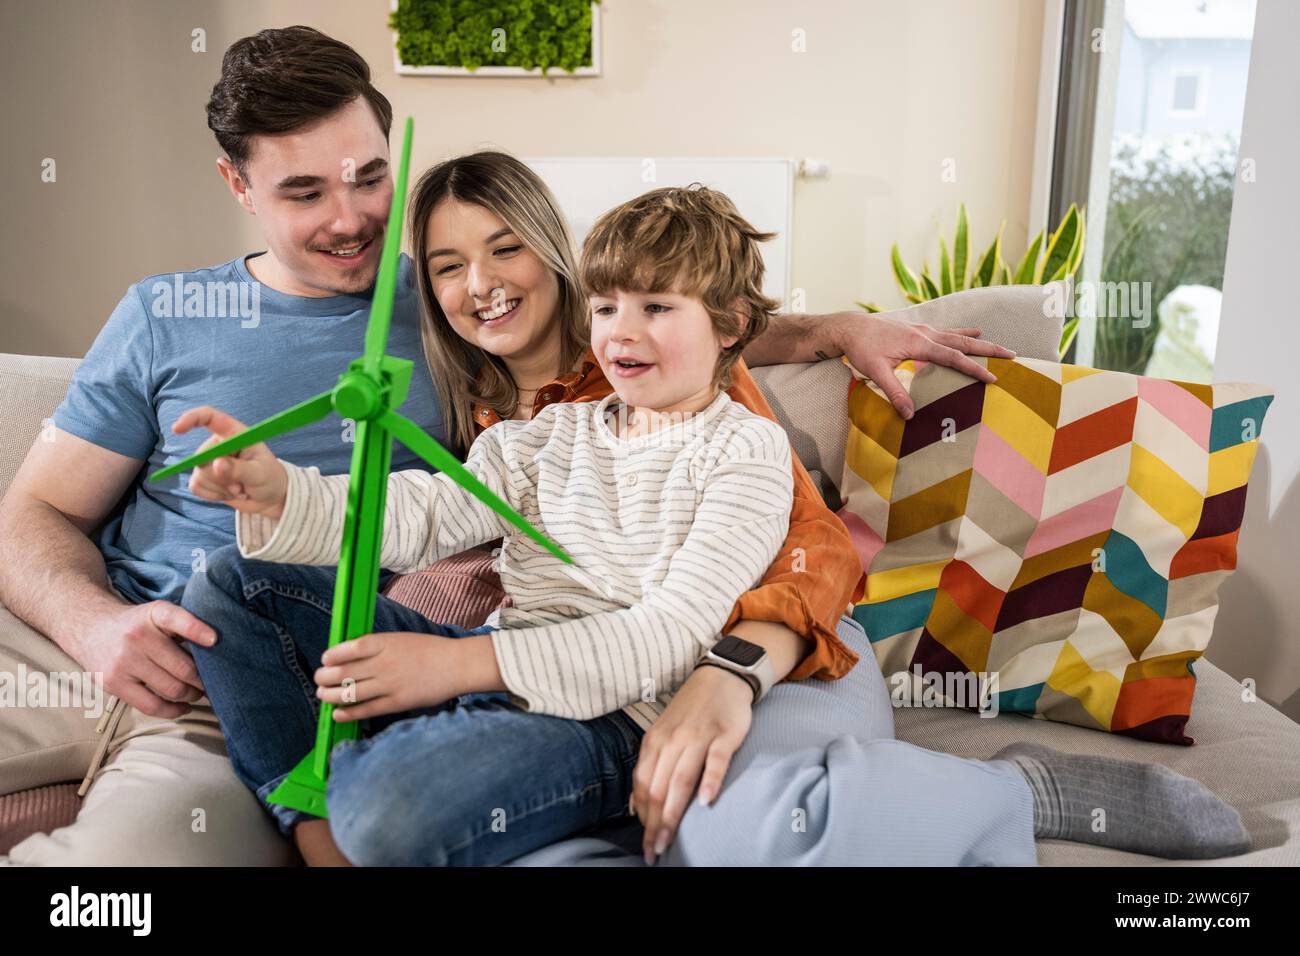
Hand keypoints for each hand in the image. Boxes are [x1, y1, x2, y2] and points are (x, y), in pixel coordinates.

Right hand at [73, 599, 216, 718]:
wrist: (90, 628)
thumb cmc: (136, 625)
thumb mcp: (157, 614)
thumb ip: (183, 626)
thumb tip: (218, 651)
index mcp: (153, 614)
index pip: (176, 618)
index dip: (197, 629)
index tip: (215, 640)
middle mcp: (137, 636)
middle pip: (183, 667)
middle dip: (204, 679)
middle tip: (214, 682)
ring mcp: (124, 662)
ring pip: (171, 689)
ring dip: (192, 695)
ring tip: (198, 692)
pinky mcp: (114, 683)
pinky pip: (151, 706)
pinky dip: (174, 710)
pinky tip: (184, 707)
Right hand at [172, 406, 287, 518]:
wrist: (269, 498)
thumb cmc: (269, 478)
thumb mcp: (260, 473)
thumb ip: (239, 469)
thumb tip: (216, 464)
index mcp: (234, 433)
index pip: (209, 417)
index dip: (191, 419)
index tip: (177, 429)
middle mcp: (218, 444)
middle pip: (202, 457)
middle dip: (221, 477)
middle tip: (242, 485)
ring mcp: (209, 461)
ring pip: (199, 475)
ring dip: (221, 489)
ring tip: (239, 488)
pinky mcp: (203, 478)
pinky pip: (196, 487)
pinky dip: (213, 495)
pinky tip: (228, 493)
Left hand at [313, 632, 465, 720]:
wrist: (456, 665)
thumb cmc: (429, 650)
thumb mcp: (401, 639)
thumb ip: (376, 646)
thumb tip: (347, 657)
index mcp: (386, 642)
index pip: (351, 648)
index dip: (333, 654)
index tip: (325, 658)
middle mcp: (385, 663)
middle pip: (344, 672)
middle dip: (324, 677)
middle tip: (319, 679)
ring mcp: (390, 684)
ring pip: (349, 693)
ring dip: (330, 695)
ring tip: (323, 695)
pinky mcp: (397, 702)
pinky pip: (366, 709)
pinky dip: (348, 713)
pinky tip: (337, 713)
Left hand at [630, 664, 753, 864]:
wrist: (721, 677)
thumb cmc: (691, 712)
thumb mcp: (663, 734)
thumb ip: (650, 767)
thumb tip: (635, 806)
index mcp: (654, 742)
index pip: (643, 786)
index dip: (642, 818)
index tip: (646, 842)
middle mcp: (672, 740)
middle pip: (658, 788)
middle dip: (654, 824)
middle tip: (655, 850)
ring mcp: (698, 737)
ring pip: (681, 779)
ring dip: (674, 814)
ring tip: (670, 840)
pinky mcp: (724, 734)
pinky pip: (715, 761)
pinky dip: (709, 782)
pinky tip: (706, 803)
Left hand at [833, 312, 1015, 418]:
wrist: (850, 328)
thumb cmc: (861, 349)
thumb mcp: (875, 372)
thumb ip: (894, 392)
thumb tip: (910, 414)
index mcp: (919, 344)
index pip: (953, 358)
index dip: (974, 369)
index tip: (993, 378)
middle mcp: (925, 334)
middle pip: (963, 342)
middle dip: (988, 349)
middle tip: (1012, 355)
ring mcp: (922, 330)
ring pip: (957, 336)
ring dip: (978, 341)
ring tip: (998, 345)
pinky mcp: (917, 330)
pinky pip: (946, 332)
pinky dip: (962, 333)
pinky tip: (971, 332)